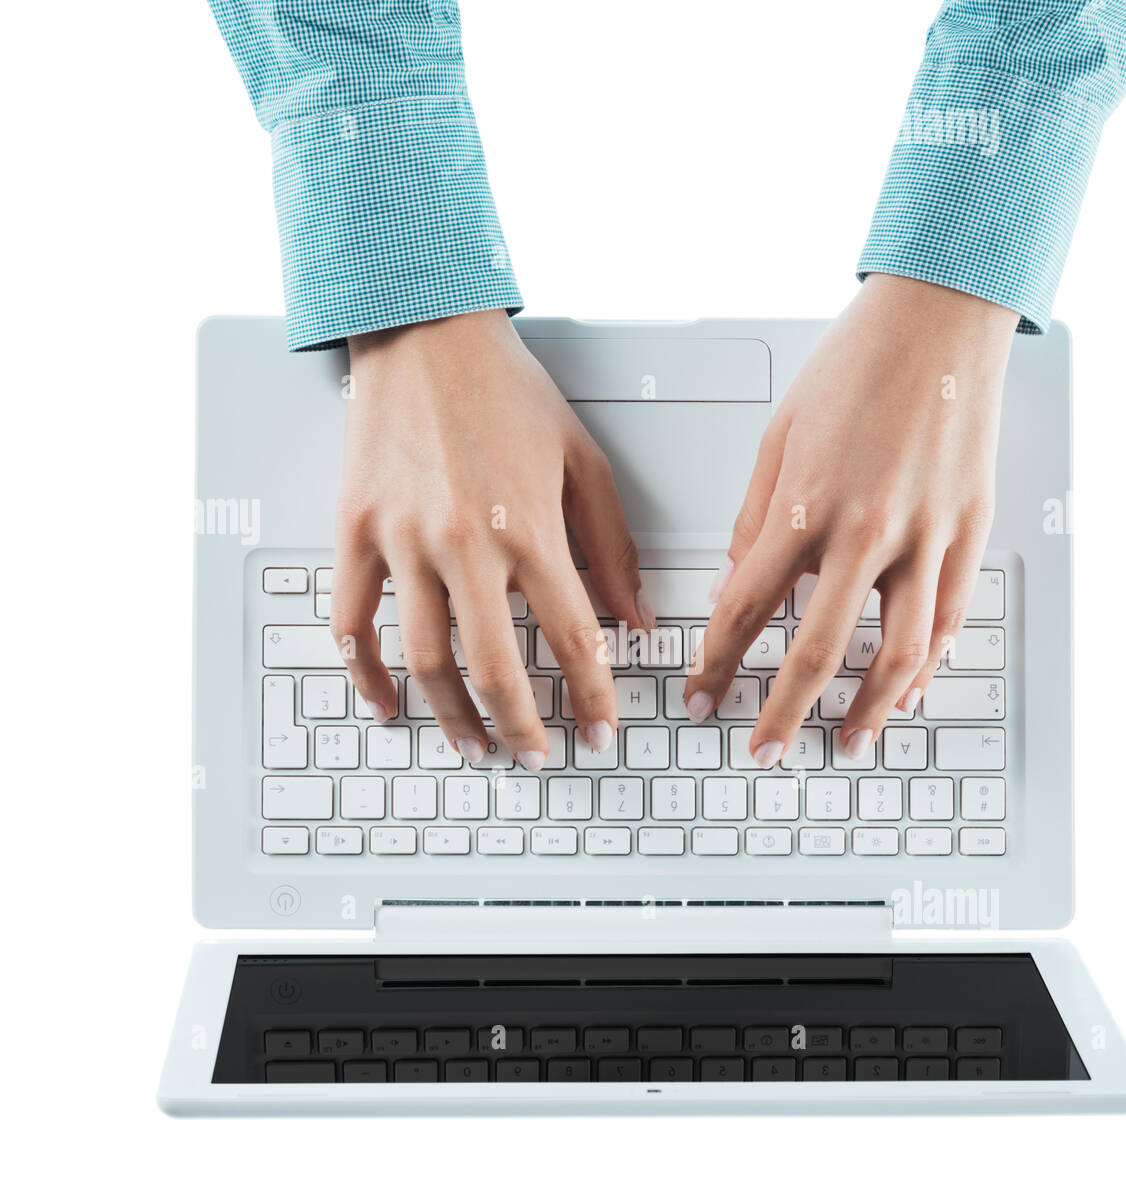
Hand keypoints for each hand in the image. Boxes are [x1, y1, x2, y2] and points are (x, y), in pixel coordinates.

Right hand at [333, 310, 651, 768]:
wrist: (425, 331)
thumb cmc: (506, 391)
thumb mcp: (582, 461)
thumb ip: (612, 547)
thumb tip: (634, 616)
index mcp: (530, 528)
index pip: (571, 639)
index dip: (592, 696)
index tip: (600, 731)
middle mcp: (465, 544)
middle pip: (493, 670)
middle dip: (520, 729)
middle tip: (535, 757)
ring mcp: (403, 541)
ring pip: (424, 660)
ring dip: (451, 718)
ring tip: (474, 746)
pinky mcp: (355, 532)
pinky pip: (352, 624)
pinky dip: (367, 675)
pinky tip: (389, 705)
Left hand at [684, 274, 1018, 764]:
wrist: (938, 318)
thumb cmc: (853, 368)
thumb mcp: (777, 438)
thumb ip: (755, 522)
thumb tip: (737, 586)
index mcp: (804, 505)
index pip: (746, 611)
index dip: (717, 664)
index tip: (702, 697)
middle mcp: (866, 529)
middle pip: (817, 651)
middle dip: (783, 713)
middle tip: (763, 750)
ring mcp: (926, 535)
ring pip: (897, 653)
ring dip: (865, 710)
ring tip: (845, 742)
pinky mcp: (969, 531)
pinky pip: (949, 619)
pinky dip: (926, 665)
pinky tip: (906, 693)